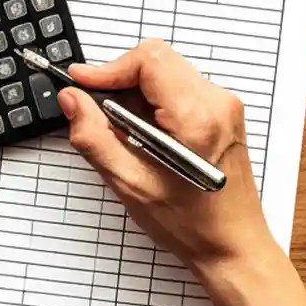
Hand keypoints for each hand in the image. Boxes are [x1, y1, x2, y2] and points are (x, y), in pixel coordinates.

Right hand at [57, 39, 272, 271]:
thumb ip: (95, 137)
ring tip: (126, 133)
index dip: (108, 68)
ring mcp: (224, 106)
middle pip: (156, 60)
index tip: (81, 84)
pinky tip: (147, 136)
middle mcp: (217, 103)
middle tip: (98, 112)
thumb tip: (72, 100)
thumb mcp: (131, 184)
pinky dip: (154, 102)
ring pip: (166, 71)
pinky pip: (179, 87)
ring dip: (136, 93)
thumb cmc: (193, 224)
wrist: (233, 245)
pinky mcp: (222, 113)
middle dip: (120, 80)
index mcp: (196, 118)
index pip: (148, 60)